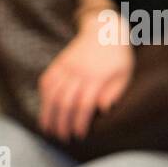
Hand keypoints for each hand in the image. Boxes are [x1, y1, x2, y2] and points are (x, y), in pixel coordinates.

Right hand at [37, 15, 133, 142]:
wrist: (104, 30)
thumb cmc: (118, 56)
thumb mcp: (124, 74)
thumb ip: (114, 92)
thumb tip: (103, 109)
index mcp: (97, 76)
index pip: (84, 104)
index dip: (80, 121)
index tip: (79, 134)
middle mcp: (79, 72)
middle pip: (65, 101)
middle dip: (62, 122)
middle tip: (62, 137)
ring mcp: (66, 66)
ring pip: (52, 93)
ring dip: (48, 113)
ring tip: (47, 128)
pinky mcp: (59, 63)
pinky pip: (46, 81)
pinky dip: (43, 97)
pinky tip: (44, 108)